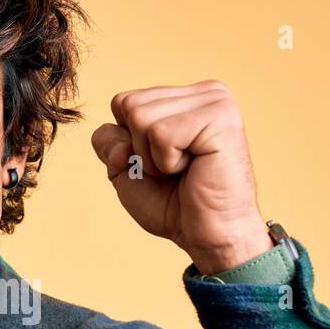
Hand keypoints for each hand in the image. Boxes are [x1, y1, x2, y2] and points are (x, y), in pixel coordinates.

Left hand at [90, 80, 273, 274]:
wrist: (209, 237)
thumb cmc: (175, 205)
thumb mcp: (126, 170)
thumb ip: (108, 142)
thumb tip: (114, 133)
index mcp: (186, 97)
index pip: (123, 102)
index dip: (127, 143)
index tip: (159, 165)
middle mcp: (205, 92)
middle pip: (129, 105)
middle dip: (140, 150)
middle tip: (174, 171)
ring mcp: (216, 101)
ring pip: (141, 117)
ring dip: (154, 158)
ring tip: (184, 170)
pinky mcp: (221, 118)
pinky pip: (161, 133)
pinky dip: (167, 162)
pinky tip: (194, 170)